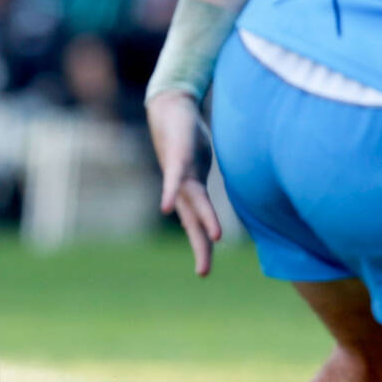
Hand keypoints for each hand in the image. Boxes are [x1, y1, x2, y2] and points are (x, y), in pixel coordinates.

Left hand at [147, 90, 222, 275]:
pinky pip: (176, 177)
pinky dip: (171, 192)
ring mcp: (181, 173)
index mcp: (193, 191)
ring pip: (193, 201)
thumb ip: (206, 179)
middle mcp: (185, 187)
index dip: (202, 246)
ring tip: (214, 238)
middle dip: (201, 247)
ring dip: (202, 220)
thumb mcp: (201, 161)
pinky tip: (165, 207)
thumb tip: (216, 190)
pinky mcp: (179, 155)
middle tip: (203, 273)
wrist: (170, 107)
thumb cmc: (186, 135)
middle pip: (195, 221)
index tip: (203, 270)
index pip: (198, 223)